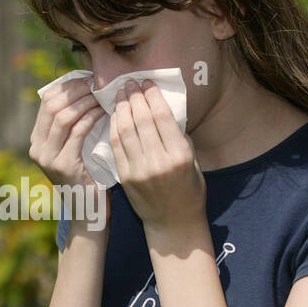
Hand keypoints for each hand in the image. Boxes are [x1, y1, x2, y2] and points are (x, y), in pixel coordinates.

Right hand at [30, 77, 110, 226]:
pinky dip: (92, 117)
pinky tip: (104, 112)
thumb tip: (87, 88)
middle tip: (98, 83)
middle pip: (53, 105)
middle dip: (77, 90)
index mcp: (36, 141)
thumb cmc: (88, 178)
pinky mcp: (63, 165)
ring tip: (103, 95)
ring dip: (86, 101)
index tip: (88, 78)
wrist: (88, 214)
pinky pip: (78, 131)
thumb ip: (74, 125)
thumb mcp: (75, 148)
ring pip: (64, 116)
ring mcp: (47, 158)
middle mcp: (37, 148)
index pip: (47, 101)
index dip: (68, 86)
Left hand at [109, 78, 205, 235]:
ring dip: (121, 108)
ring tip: (120, 94)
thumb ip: (179, 137)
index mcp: (180, 155)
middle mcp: (158, 162)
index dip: (152, 96)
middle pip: (141, 120)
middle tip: (130, 83)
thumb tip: (162, 108)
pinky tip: (115, 115)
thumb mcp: (193, 161)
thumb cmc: (189, 190)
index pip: (162, 117)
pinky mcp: (125, 177)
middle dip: (134, 97)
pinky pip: (116, 145)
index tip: (147, 82)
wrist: (173, 223)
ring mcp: (139, 170)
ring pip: (125, 130)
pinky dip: (114, 126)